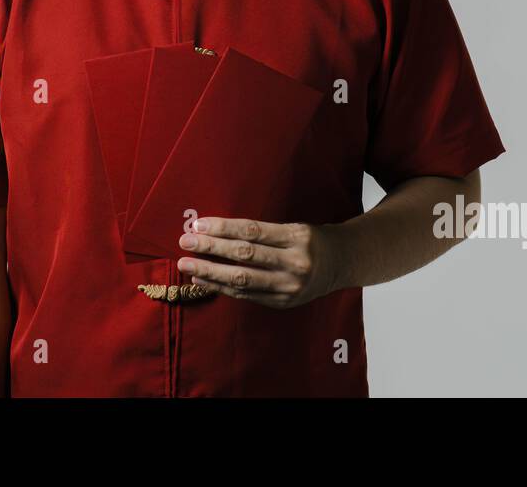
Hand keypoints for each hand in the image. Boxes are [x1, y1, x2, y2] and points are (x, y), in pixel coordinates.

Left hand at [175, 217, 343, 307]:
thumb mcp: (292, 227)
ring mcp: (289, 286)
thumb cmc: (309, 239)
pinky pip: (246, 295)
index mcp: (297, 236)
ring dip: (210, 272)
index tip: (199, 225)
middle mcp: (295, 263)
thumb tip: (214, 230)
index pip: (252, 231)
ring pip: (242, 279)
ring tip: (186, 265)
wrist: (341, 263)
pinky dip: (221, 287)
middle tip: (185, 242)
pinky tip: (203, 279)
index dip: (223, 228)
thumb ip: (259, 231)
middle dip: (210, 249)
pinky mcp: (283, 303)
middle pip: (244, 255)